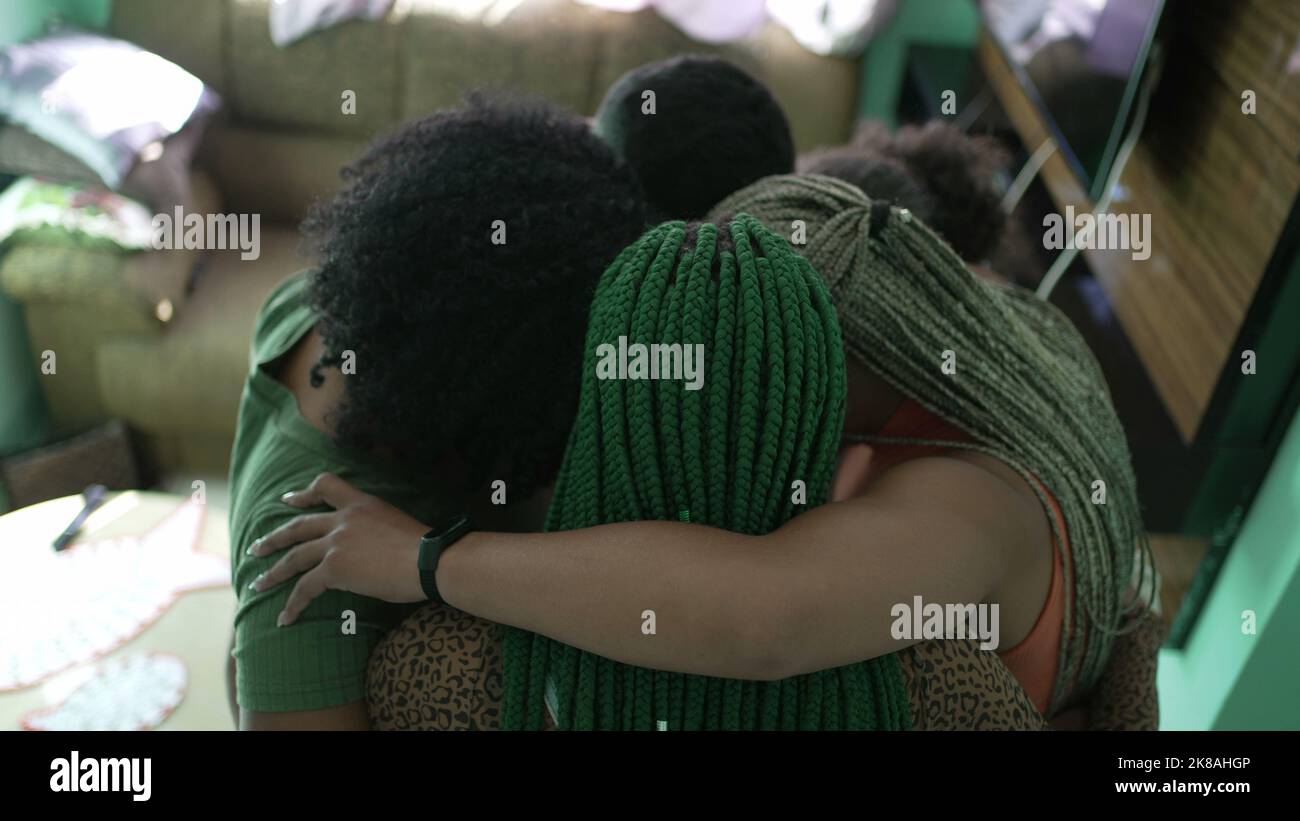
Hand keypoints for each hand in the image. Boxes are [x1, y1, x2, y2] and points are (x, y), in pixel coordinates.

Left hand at [247, 473, 428, 625]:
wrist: (430, 560)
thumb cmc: (426, 548)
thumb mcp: (397, 523)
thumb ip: (375, 527)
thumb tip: (371, 546)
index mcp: (362, 504)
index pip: (326, 486)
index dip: (303, 494)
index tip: (288, 501)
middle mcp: (344, 520)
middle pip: (298, 526)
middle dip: (274, 538)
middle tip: (257, 548)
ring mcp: (336, 544)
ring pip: (294, 558)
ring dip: (273, 573)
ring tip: (258, 584)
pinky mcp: (334, 569)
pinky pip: (305, 588)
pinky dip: (293, 605)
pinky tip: (286, 619)